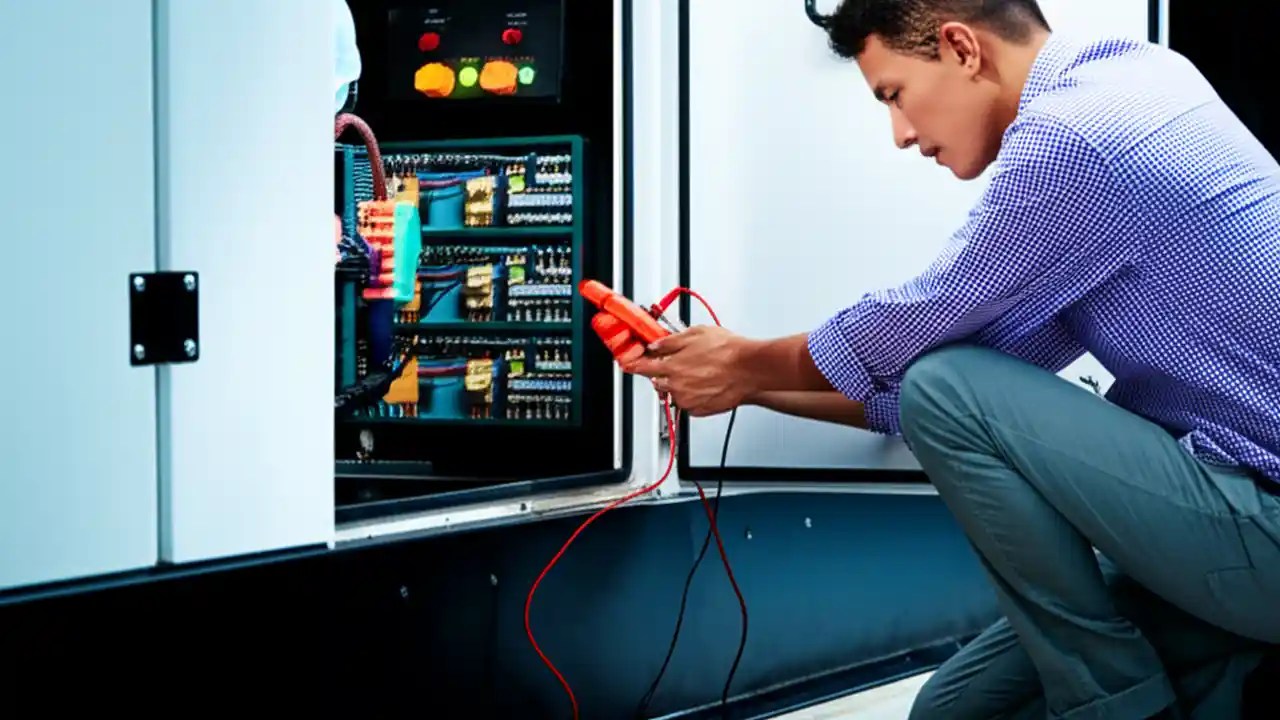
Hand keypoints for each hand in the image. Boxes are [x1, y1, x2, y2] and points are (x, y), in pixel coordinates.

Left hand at [623, 325, 756, 416]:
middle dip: (664, 373)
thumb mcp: (696, 334)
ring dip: (682, 385)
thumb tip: (656, 344)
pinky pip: (690, 403)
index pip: (642, 367)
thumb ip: (671, 341)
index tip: (627, 364)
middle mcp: (677, 386)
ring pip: (675, 393)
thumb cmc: (729, 351)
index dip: (633, 365)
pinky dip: (694, 395)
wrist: (750, 369)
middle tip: (682, 364)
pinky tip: (708, 384)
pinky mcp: (700, 410)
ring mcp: (688, 400)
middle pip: (658, 382)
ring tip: (702, 373)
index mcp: (672, 366)